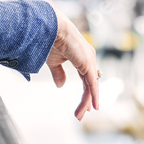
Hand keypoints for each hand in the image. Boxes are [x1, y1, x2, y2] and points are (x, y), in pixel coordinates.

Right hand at [44, 6, 99, 120]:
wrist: (51, 28)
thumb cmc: (50, 40)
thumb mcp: (54, 61)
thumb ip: (58, 73)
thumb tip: (60, 86)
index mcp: (82, 57)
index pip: (87, 79)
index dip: (86, 93)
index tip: (84, 106)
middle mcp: (89, 59)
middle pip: (90, 85)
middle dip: (86, 101)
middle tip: (81, 114)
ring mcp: (90, 61)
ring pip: (91, 87)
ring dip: (86, 102)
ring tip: (79, 115)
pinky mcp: (88, 64)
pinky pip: (92, 84)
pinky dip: (93, 96)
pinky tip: (93, 106)